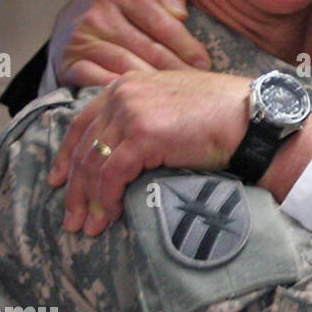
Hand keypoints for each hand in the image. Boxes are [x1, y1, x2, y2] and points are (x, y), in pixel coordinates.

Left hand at [48, 71, 252, 233]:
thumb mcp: (175, 106)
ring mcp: (130, 112)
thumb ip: (147, 116)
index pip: (83, 123)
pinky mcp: (141, 134)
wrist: (251, 117)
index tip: (59, 181)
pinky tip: (110, 216)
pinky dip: (107, 199)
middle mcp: (122, 94)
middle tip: (72, 217)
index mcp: (127, 85)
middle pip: (83, 147)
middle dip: (74, 188)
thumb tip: (129, 150)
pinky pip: (112, 174)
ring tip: (89, 226)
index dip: (67, 156)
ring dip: (88, 201)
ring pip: (93, 164)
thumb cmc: (224, 115)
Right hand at [51, 0, 210, 87]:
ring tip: (177, 96)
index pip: (164, 24)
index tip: (204, 64)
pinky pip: (98, 80)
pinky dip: (120, 92)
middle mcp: (98, 11)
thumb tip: (180, 13)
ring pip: (128, 67)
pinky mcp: (69, 61)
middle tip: (196, 86)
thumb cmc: (124, 4)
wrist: (73, 18)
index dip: (188, 46)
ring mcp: (81, 38)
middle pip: (149, 49)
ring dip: (155, 85)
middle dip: (177, 70)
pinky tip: (140, 102)